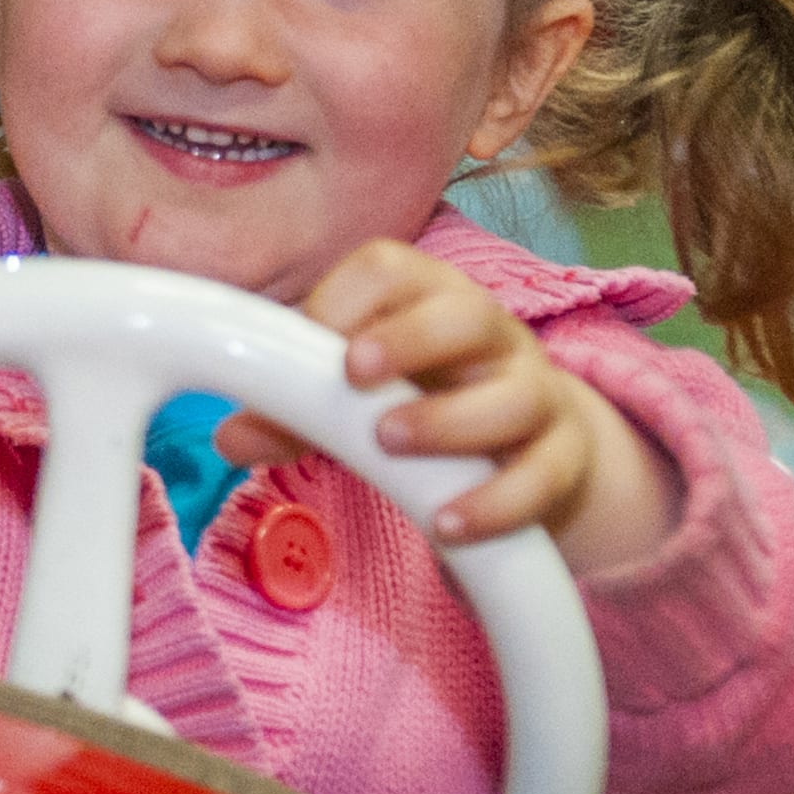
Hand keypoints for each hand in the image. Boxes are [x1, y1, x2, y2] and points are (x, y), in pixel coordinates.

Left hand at [219, 240, 678, 570]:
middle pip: (466, 312)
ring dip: (449, 421)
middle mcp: (489, 336)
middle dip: (408, 339)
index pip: (390, 268)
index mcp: (426, 300)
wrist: (528, 445)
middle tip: (354, 375)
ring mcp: (535, 392)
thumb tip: (230, 437)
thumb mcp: (354, 403)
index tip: (309, 342)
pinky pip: (543, 474)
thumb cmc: (421, 402)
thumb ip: (294, 415)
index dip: (344, 298)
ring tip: (389, 447)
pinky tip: (447, 525)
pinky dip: (497, 502)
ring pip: (517, 393)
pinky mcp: (562, 457)